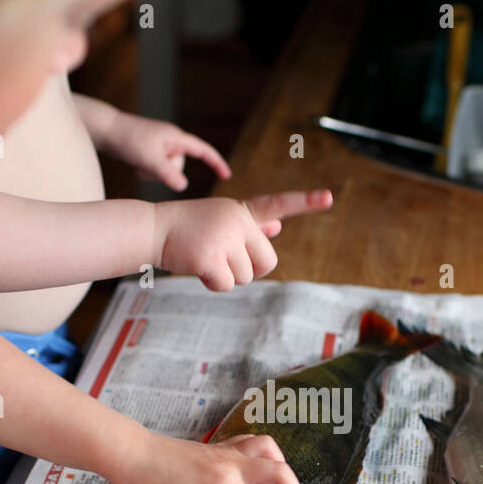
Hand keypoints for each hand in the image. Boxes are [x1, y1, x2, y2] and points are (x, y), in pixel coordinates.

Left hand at [109, 114, 231, 190]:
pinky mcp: (150, 150)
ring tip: (138, 164)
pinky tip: (135, 165)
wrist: (106, 129)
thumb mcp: (149, 159)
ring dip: (154, 173)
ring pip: (167, 169)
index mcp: (176, 137)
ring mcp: (160, 145)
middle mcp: (170, 140)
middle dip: (166, 172)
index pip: (203, 150)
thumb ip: (167, 174)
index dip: (216, 163)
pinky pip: (157, 168)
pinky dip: (148, 171)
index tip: (227, 175)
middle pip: (180, 165)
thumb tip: (184, 186)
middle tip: (146, 166)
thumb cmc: (128, 140)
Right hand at [157, 189, 333, 289]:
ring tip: (205, 257)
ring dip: (227, 277)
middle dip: (249, 269)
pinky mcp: (210, 256)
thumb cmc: (188, 227)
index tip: (330, 198)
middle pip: (267, 263)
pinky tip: (198, 268)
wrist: (152, 228)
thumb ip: (251, 226)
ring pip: (246, 278)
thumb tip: (277, 226)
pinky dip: (212, 284)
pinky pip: (226, 285)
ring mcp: (224, 237)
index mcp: (242, 210)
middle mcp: (237, 220)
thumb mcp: (221, 220)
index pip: (279, 204)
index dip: (306, 202)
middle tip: (223, 258)